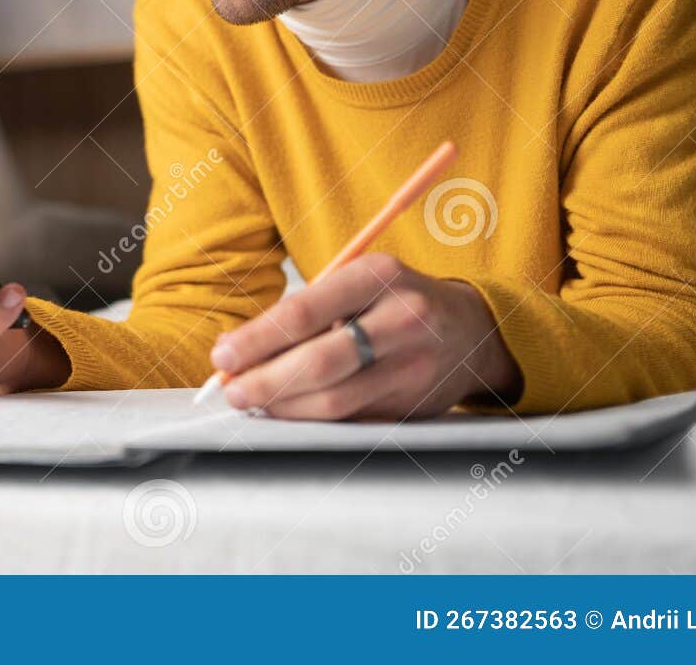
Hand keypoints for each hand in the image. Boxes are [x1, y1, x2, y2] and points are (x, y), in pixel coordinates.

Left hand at [208, 253, 520, 418]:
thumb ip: (307, 310)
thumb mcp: (358, 282)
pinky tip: (289, 412)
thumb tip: (239, 349)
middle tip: (232, 389)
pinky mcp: (415, 404)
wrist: (472, 330)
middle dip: (266, 380)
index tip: (223, 355)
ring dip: (284, 406)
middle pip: (320, 363)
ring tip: (253, 401)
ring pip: (336, 400)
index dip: (256, 339)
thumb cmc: (394, 300)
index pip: (304, 312)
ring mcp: (413, 365)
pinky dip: (313, 419)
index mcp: (378, 275)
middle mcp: (402, 318)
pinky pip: (353, 419)